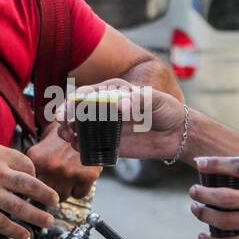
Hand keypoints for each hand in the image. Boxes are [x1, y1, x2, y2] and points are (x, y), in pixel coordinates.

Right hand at [0, 142, 59, 238]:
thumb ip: (0, 158)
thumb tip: (19, 169)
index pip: (28, 166)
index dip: (35, 176)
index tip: (37, 185)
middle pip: (31, 186)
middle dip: (47, 196)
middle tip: (55, 203)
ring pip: (21, 208)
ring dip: (38, 217)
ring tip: (48, 221)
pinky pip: (2, 224)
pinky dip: (16, 231)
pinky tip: (24, 235)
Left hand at [27, 121, 100, 201]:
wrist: (91, 122)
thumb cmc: (68, 128)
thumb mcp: (45, 138)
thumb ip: (36, 157)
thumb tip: (28, 177)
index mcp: (36, 158)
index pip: (31, 185)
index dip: (38, 186)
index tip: (41, 185)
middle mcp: (50, 168)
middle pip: (46, 194)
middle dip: (52, 189)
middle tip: (58, 179)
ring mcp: (68, 173)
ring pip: (62, 196)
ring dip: (66, 190)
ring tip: (70, 175)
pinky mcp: (85, 177)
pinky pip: (79, 194)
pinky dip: (81, 189)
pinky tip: (81, 176)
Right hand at [57, 78, 186, 160]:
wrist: (177, 133)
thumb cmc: (166, 110)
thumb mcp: (155, 100)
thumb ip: (138, 101)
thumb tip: (120, 105)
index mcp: (113, 92)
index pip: (87, 94)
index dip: (74, 101)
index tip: (66, 110)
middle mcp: (106, 108)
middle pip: (78, 110)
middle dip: (66, 115)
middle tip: (62, 124)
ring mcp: (106, 126)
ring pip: (80, 126)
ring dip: (69, 130)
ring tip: (67, 136)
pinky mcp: (110, 143)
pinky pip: (90, 144)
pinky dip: (80, 145)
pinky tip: (77, 146)